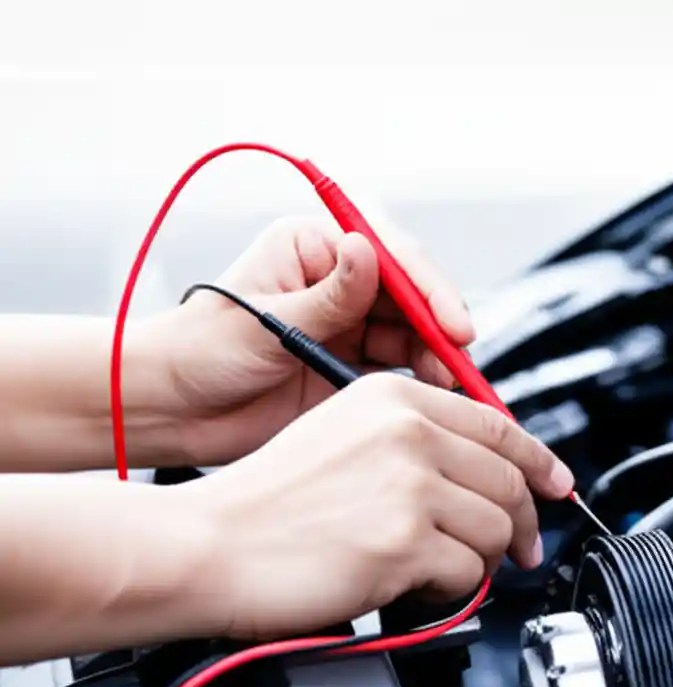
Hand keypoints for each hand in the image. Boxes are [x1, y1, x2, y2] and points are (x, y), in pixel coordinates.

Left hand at [145, 216, 472, 465]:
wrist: (171, 412)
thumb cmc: (198, 352)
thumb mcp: (264, 322)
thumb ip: (326, 295)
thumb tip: (368, 250)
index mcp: (315, 246)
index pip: (388, 254)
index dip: (427, 287)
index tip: (451, 323)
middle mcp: (339, 278)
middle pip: (411, 294)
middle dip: (439, 326)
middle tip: (460, 361)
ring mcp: (350, 322)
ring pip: (413, 333)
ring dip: (435, 357)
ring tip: (449, 387)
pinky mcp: (354, 364)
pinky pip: (402, 368)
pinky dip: (422, 382)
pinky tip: (435, 398)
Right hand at [182, 372, 572, 640]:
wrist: (209, 546)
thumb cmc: (266, 500)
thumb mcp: (343, 433)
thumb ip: (414, 439)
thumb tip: (483, 469)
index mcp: (395, 399)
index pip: (498, 426)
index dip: (539, 461)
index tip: (555, 484)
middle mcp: (409, 433)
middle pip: (509, 480)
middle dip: (522, 522)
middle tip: (519, 549)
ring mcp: (409, 487)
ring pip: (497, 529)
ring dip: (483, 558)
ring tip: (448, 566)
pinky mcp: (404, 542)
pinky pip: (467, 571)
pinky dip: (452, 586)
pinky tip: (419, 583)